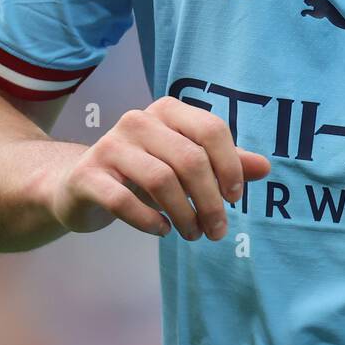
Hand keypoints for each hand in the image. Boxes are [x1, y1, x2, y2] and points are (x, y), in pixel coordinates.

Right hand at [48, 96, 270, 240]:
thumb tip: (266, 168)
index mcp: (167, 110)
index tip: (235, 198)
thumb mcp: (185, 163)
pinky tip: (163, 230)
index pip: (211, 130)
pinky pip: (124, 201)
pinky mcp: (87, 176)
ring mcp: (109, 146)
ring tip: (193, 234)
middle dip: (210, 200)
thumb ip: (224, 162)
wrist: (78, 185)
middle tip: (217, 230)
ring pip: (160, 180)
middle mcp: (138, 121)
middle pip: (189, 158)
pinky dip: (150, 220)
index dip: (229, 165)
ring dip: (185, 214)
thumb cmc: (142, 172)